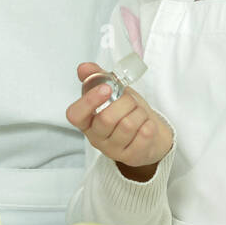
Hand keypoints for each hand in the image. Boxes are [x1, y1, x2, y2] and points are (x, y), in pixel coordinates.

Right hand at [66, 62, 173, 180]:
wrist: (149, 132)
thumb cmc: (127, 112)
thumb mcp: (113, 92)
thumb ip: (98, 78)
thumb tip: (84, 67)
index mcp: (87, 121)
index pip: (75, 115)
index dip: (88, 101)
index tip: (106, 88)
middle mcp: (96, 138)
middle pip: (106, 119)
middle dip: (125, 103)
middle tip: (131, 101)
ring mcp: (113, 150)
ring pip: (128, 125)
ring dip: (139, 112)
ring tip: (139, 113)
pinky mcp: (132, 157)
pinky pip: (144, 134)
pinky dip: (149, 124)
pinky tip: (146, 125)